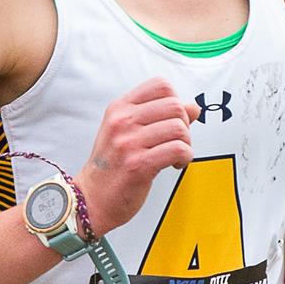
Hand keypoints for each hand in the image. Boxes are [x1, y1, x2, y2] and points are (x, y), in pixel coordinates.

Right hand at [77, 78, 198, 235]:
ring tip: (174, 155)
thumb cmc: (110, 166)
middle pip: (175, 106)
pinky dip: (185, 158)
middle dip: (184, 125)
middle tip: (176, 141)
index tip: (171, 119)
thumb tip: (193, 107)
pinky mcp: (138, 164)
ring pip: (179, 128)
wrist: (91, 198)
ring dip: (186, 144)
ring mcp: (129, 142)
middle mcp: (122, 121)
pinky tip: (174, 164)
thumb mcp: (127, 132)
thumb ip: (158, 116)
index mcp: (119, 108)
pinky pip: (178, 149)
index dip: (175, 101)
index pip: (161, 85)